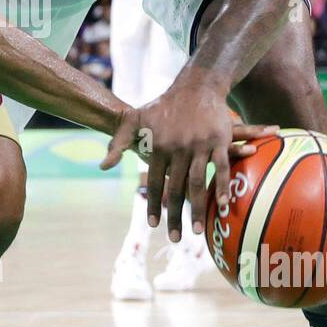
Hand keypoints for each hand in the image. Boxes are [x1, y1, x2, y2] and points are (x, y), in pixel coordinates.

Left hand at [101, 77, 277, 239]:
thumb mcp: (134, 120)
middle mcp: (177, 149)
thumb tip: (103, 167)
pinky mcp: (219, 141)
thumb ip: (118, 144)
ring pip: (198, 184)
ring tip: (198, 231)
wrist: (195, 87)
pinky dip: (223, 187)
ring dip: (198, 210)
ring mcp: (199, 146)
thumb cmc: (162, 107)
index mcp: (158, 147)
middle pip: (175, 189)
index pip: (155, 183)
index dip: (154, 205)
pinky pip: (222, 169)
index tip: (154, 225)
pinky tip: (223, 205)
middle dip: (174, 216)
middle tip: (174, 239)